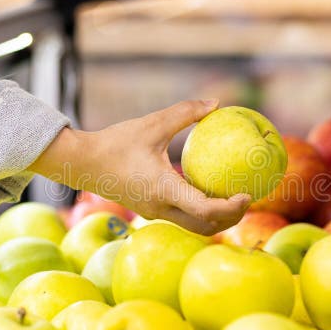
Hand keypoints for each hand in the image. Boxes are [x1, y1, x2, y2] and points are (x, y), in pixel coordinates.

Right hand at [30, 100, 250, 235]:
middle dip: (231, 218)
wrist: (82, 164)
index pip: (204, 209)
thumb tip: (216, 103)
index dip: (230, 208)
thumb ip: (185, 112)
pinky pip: (184, 216)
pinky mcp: (152, 210)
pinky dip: (202, 210)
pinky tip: (212, 189)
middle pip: (206, 226)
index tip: (247, 196)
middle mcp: (161, 208)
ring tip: (235, 198)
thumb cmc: (116, 142)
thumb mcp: (152, 123)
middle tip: (248, 198)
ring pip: (195, 225)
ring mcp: (156, 212)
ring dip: (217, 218)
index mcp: (163, 190)